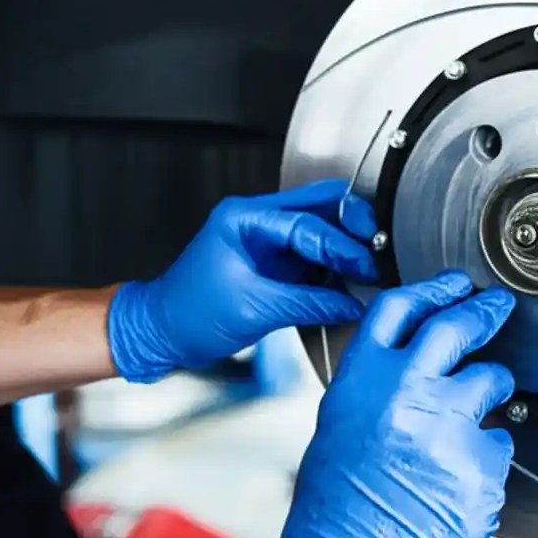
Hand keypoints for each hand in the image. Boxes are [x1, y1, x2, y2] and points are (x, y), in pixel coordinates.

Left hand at [108, 180, 378, 381]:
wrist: (162, 332)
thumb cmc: (188, 313)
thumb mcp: (255, 309)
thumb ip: (310, 303)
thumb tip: (350, 303)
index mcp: (245, 218)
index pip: (307, 222)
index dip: (340, 245)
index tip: (363, 265)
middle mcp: (259, 220)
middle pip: (320, 205)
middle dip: (352, 225)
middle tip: (376, 249)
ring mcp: (269, 240)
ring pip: (322, 226)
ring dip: (347, 244)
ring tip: (368, 267)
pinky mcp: (276, 262)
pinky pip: (315, 254)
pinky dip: (336, 264)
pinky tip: (350, 279)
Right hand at [260, 271, 516, 537]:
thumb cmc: (332, 521)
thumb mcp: (337, 434)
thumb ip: (374, 390)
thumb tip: (410, 365)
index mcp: (359, 384)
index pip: (400, 310)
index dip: (434, 289)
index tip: (456, 284)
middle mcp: (402, 396)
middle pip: (456, 328)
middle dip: (484, 311)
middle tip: (497, 307)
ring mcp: (446, 429)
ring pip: (491, 383)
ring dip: (490, 394)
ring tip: (463, 428)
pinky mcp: (480, 467)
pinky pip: (499, 445)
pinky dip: (486, 460)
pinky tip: (456, 485)